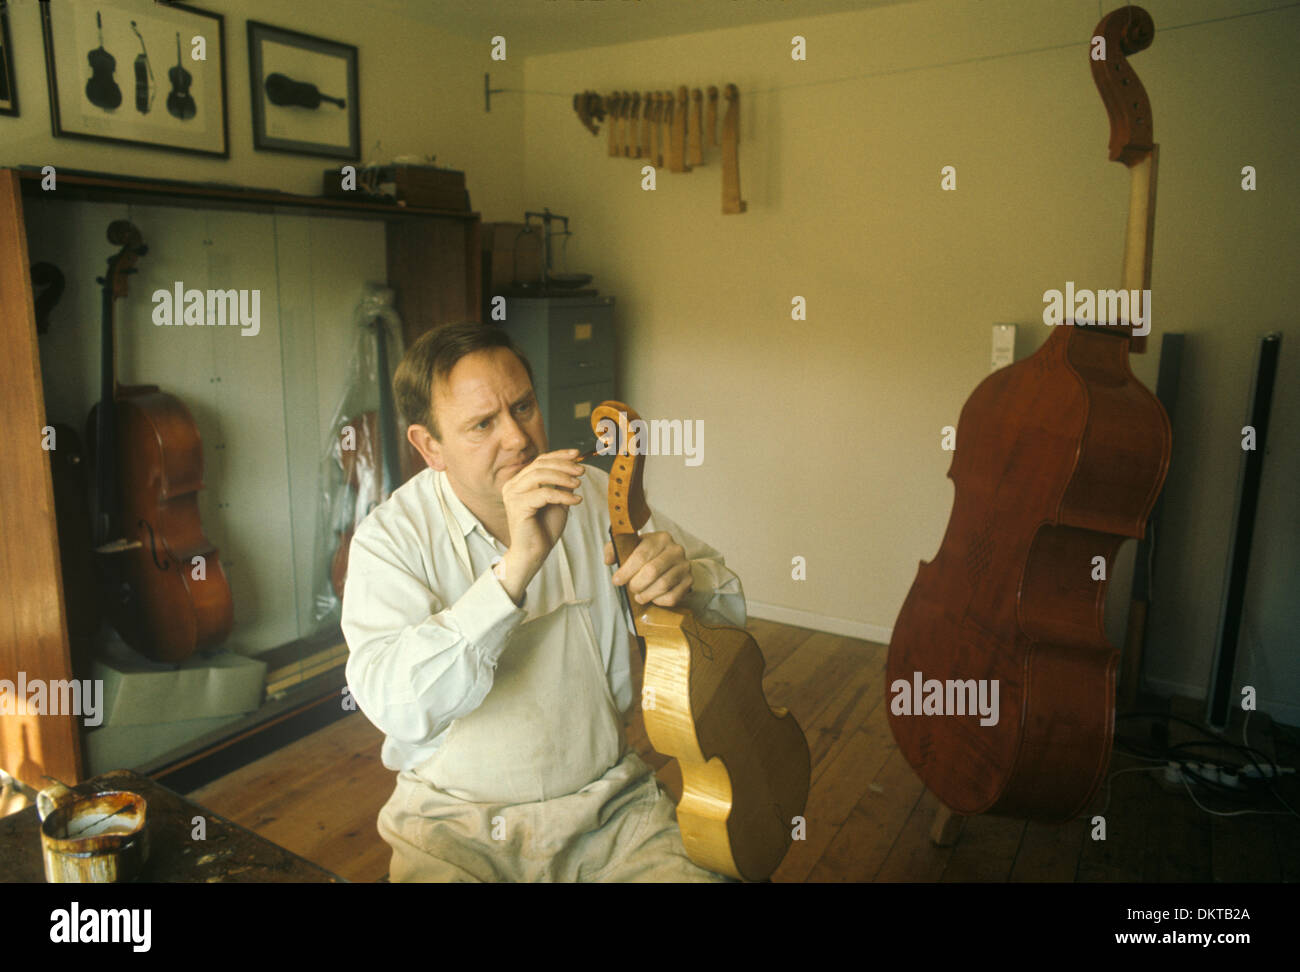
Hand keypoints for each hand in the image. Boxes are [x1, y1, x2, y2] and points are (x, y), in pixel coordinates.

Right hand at [499, 449, 584, 596]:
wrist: (533, 554)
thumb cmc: (544, 530)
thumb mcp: (558, 502)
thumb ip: (562, 485)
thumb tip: (574, 468)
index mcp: (519, 482)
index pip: (540, 461)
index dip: (559, 455)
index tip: (577, 454)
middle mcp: (512, 486)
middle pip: (540, 465)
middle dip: (564, 465)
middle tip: (582, 471)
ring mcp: (513, 495)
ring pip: (540, 475)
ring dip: (563, 477)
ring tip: (579, 483)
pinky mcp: (518, 506)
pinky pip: (544, 493)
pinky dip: (563, 495)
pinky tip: (576, 501)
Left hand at [604, 531, 692, 606]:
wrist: (672, 561)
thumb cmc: (649, 555)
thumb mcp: (632, 546)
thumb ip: (615, 549)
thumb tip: (608, 560)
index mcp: (660, 538)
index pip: (641, 555)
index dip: (626, 571)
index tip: (616, 580)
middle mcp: (676, 550)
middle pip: (652, 571)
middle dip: (636, 584)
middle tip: (630, 588)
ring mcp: (685, 566)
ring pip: (662, 585)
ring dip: (646, 594)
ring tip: (639, 595)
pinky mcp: (688, 581)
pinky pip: (672, 597)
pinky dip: (659, 601)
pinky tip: (653, 596)